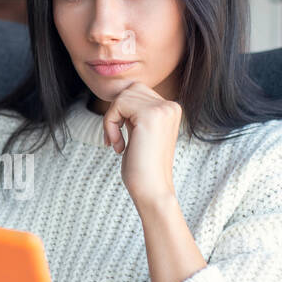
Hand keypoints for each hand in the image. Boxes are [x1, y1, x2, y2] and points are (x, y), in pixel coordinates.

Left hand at [100, 80, 182, 206]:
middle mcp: (171, 106)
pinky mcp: (150, 115)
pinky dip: (109, 124)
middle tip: (114, 139)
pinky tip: (117, 146)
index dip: (121, 113)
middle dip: (116, 113)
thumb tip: (119, 94)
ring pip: (122, 96)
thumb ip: (134, 113)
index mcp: (171, 110)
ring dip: (111, 120)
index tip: (118, 138)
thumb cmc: (142, 168)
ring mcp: (163, 109)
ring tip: (116, 143)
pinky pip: (118, 105)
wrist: (152, 191)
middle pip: (130, 90)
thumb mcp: (139, 133)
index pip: (137, 92)